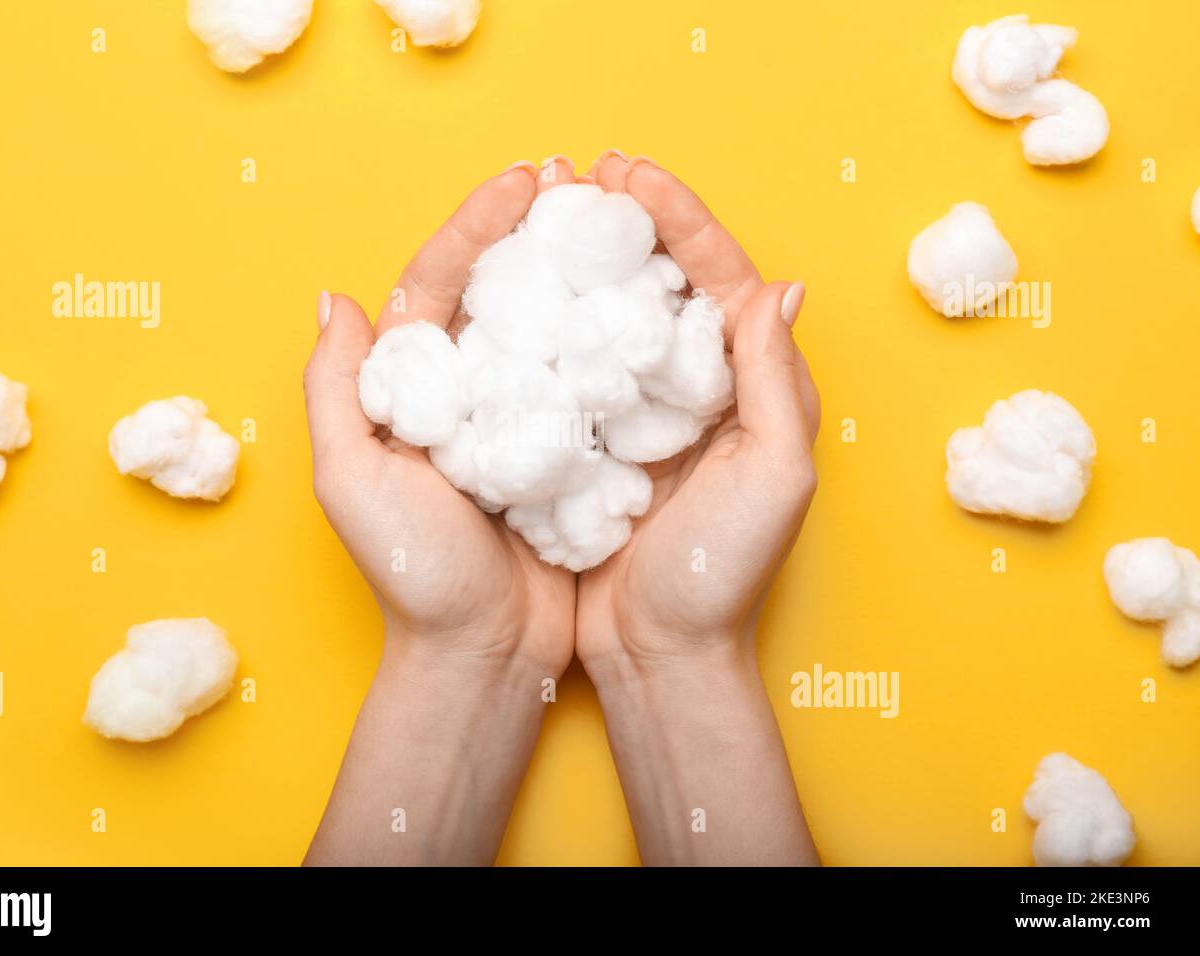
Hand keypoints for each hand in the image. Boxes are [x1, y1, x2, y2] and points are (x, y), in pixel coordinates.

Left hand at [303, 161, 584, 677]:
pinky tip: (643, 306)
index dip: (476, 226)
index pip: (437, 283)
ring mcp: (517, 422)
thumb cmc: (413, 575)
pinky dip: (611, 342)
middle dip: (533, 231)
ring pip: (548, 329)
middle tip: (578, 181)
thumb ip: (337, 391)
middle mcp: (463, 396)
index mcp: (409, 391)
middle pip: (497, 292)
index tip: (522, 184)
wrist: (483, 653)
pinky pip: (588, 383)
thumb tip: (336, 299)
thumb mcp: (351, 482)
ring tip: (619, 224)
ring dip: (578, 274)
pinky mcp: (564, 452)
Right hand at [574, 153, 820, 865]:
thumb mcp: (773, 476)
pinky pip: (577, 369)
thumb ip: (776, 381)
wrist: (658, 655)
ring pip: (619, 319)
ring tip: (551, 218)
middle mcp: (700, 394)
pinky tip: (524, 298)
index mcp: (749, 391)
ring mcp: (645, 418)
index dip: (682, 220)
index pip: (721, 281)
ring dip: (590, 265)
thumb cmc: (721, 576)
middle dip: (634, 225)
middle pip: (668, 286)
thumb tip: (778, 288)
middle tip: (587, 177)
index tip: (631, 176)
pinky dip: (556, 329)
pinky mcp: (597, 446)